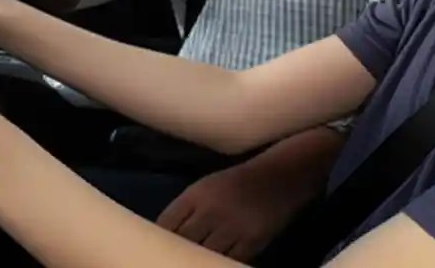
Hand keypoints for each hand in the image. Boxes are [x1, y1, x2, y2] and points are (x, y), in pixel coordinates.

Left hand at [155, 160, 307, 260]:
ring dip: (197, 260)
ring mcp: (231, 227)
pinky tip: (213, 263)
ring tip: (192, 262)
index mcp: (195, 195)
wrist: (279, 176)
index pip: (166, 224)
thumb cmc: (238, 182)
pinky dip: (219, 263)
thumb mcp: (206, 187)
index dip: (160, 239)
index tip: (155, 249)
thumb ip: (187, 208)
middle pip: (183, 241)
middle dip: (176, 252)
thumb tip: (166, 233)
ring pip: (204, 255)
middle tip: (172, 258)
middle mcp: (210, 210)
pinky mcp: (251, 241)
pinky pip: (230, 260)